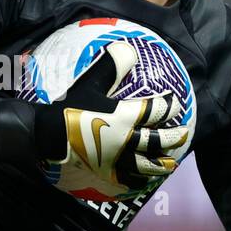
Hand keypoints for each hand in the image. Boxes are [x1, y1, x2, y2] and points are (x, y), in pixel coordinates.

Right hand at [39, 40, 188, 192]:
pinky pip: (127, 181)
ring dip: (162, 164)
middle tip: (184, 134)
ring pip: (147, 165)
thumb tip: (128, 48)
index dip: (169, 106)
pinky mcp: (105, 174)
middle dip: (173, 137)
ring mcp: (117, 160)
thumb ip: (111, 66)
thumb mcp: (90, 82)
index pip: (155, 111)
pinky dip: (139, 182)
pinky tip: (144, 182)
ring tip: (171, 164)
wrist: (46, 135)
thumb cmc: (68, 107)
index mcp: (124, 117)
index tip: (175, 103)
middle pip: (157, 141)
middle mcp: (125, 140)